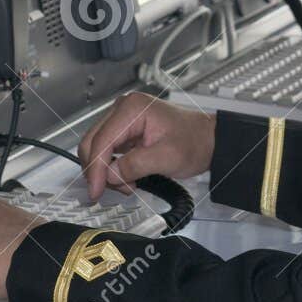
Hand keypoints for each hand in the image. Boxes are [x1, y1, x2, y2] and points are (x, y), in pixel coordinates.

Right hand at [79, 92, 215, 200]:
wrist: (208, 139)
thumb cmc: (194, 142)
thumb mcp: (167, 157)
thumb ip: (136, 165)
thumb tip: (110, 175)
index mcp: (132, 109)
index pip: (102, 140)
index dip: (95, 169)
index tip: (95, 192)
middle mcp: (123, 109)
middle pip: (93, 142)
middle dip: (99, 171)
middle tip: (112, 191)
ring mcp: (123, 119)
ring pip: (98, 149)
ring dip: (107, 172)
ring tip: (128, 185)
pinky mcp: (125, 131)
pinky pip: (108, 151)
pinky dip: (112, 168)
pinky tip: (128, 179)